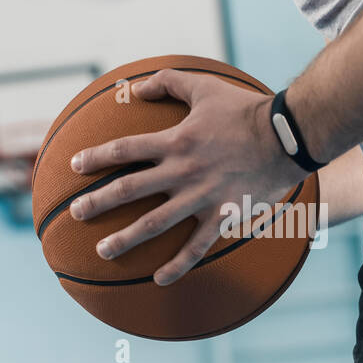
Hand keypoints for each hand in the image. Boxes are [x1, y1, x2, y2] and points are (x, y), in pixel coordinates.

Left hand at [69, 69, 301, 285]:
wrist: (287, 136)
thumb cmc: (245, 109)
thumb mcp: (205, 86)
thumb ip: (168, 82)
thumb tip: (136, 88)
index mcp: (175, 140)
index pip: (124, 150)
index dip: (96, 157)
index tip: (75, 166)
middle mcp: (182, 171)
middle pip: (129, 189)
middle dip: (97, 203)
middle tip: (75, 213)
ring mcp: (201, 197)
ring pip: (154, 224)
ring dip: (125, 239)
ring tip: (102, 251)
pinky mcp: (223, 216)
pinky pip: (195, 246)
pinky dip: (177, 265)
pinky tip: (159, 279)